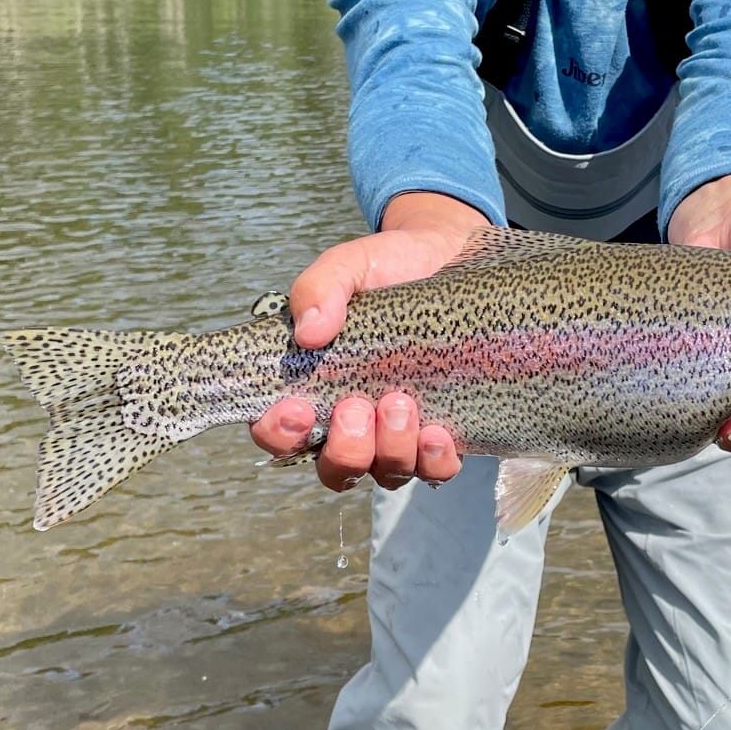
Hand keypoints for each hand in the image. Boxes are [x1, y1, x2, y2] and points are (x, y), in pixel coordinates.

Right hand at [249, 193, 486, 491]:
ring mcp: (397, 434)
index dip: (279, 434)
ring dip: (390, 450)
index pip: (280, 434)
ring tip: (401, 402)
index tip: (297, 409)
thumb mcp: (348, 267)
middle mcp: (352, 423)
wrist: (450, 256)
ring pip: (384, 473)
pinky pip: (434, 470)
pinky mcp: (440, 433)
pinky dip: (433, 461)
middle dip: (344, 448)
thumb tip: (307, 332)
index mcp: (314, 388)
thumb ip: (319, 288)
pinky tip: (438, 434)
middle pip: (334, 468)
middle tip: (356, 406)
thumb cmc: (387, 268)